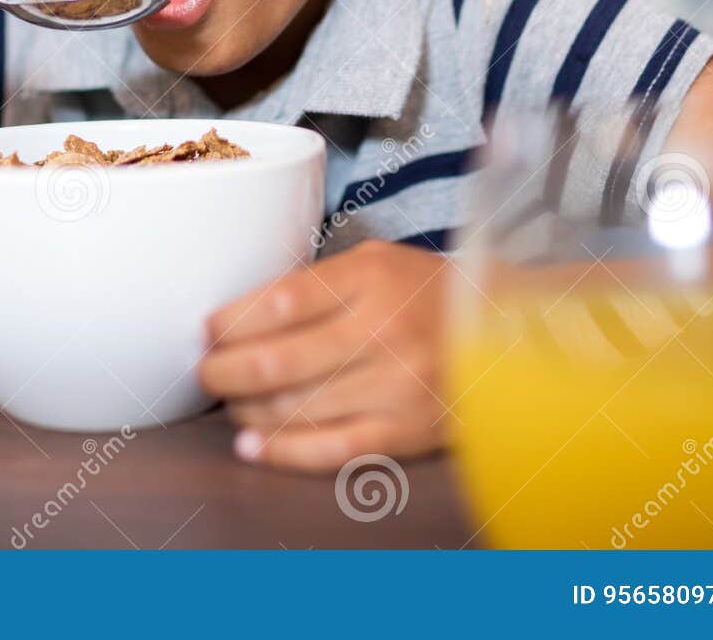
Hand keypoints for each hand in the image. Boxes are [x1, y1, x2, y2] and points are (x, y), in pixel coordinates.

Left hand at [198, 241, 449, 472]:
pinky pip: (329, 449)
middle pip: (275, 362)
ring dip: (245, 409)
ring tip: (229, 400)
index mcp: (371, 278)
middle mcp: (381, 332)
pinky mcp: (404, 431)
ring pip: (293, 409)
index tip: (208, 329)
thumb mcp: (377, 261)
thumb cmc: (427, 293)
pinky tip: (251, 445)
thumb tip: (241, 314)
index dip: (231, 320)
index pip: (280, 301)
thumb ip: (316, 281)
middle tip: (206, 370)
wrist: (506, 334)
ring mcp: (395, 387)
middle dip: (223, 371)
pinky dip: (280, 451)